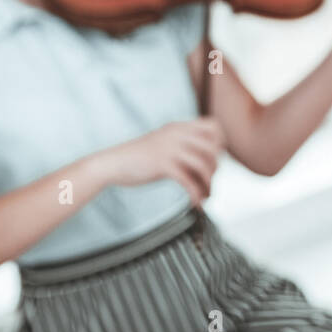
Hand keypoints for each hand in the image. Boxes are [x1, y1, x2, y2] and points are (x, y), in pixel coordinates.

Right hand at [97, 117, 224, 206]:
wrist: (112, 163)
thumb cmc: (139, 157)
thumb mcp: (163, 142)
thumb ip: (183, 144)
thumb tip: (208, 159)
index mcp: (178, 127)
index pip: (214, 126)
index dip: (220, 143)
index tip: (215, 159)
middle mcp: (177, 135)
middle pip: (213, 149)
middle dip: (216, 168)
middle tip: (209, 181)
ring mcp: (170, 149)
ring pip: (204, 166)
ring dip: (209, 185)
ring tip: (206, 196)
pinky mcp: (163, 166)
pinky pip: (189, 182)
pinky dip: (196, 195)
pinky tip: (196, 204)